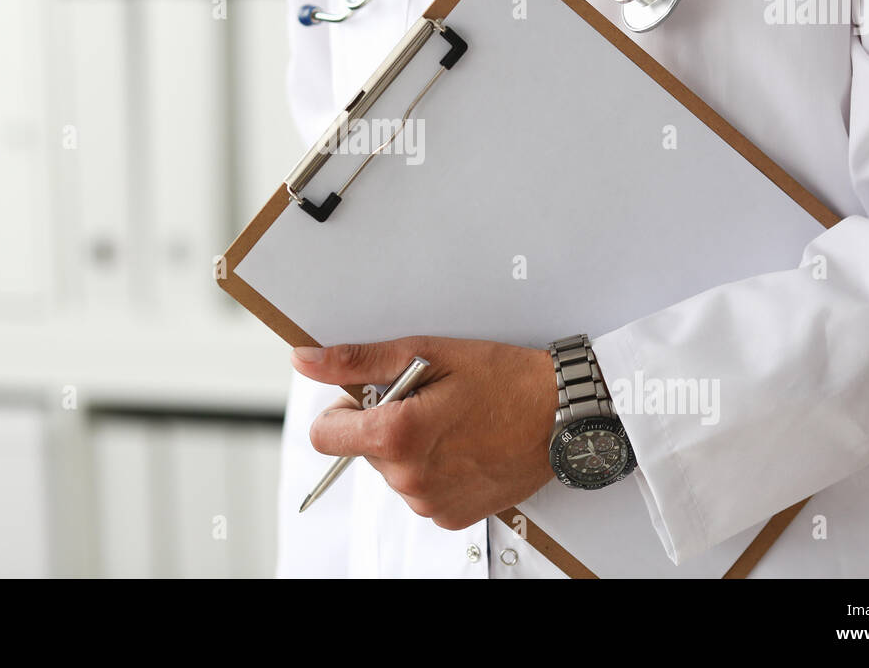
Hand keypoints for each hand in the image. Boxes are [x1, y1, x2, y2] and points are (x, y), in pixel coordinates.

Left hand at [291, 336, 557, 530]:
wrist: (562, 415)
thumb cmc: (503, 379)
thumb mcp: (427, 353)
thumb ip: (358, 361)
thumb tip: (306, 361)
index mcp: (396, 436)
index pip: (324, 435)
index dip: (341, 410)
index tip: (369, 396)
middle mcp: (409, 478)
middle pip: (363, 451)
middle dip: (385, 424)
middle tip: (430, 400)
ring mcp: (430, 503)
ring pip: (392, 471)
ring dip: (411, 447)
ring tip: (454, 423)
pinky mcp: (450, 516)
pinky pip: (420, 491)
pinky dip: (434, 469)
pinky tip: (465, 447)